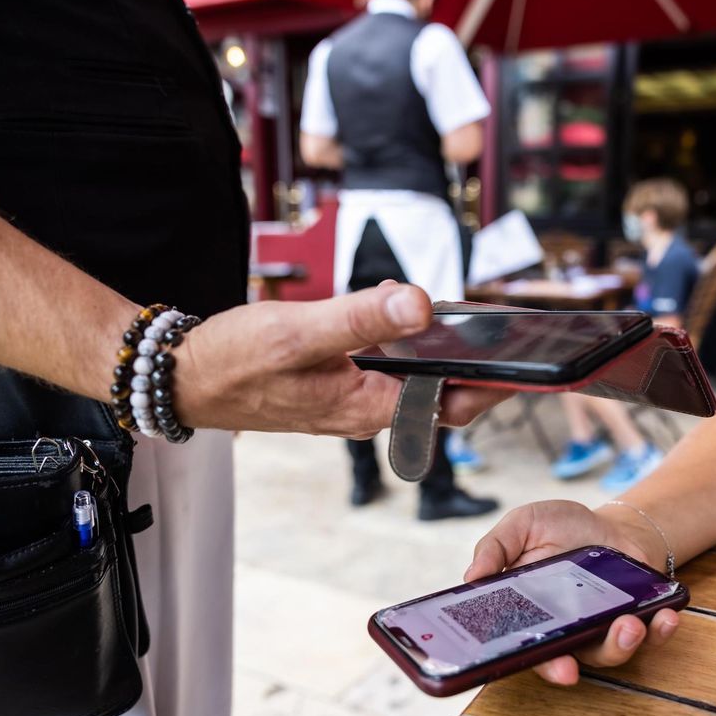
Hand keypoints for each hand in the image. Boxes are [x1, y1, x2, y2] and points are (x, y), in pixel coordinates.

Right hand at [170, 282, 507, 436]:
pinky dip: (410, 348)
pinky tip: (411, 320)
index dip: (496, 381)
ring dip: (448, 358)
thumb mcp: (301, 332)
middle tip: (518, 335)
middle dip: (481, 368)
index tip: (533, 358)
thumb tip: (423, 304)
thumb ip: (362, 318)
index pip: (453, 403)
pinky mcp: (338, 384)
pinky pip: (389, 370)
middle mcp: (366, 410)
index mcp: (368, 406)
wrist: (182, 377)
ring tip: (483, 329)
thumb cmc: (235, 361)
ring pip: (416, 381)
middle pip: (443, 395)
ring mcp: (352, 399)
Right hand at [465, 500, 681, 685]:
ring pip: (608, 653)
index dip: (534, 661)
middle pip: (563, 661)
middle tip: (573, 666)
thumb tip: (471, 578)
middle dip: (568, 667)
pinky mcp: (635, 620)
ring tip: (630, 625)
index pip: (525, 646)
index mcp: (530, 613)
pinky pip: (649, 636)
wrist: (608, 523)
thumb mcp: (522, 524)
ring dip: (621, 645)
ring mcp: (600, 628)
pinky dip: (660, 630)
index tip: (547, 666)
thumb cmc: (559, 528)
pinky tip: (668, 615)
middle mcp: (563, 630)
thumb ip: (495, 547)